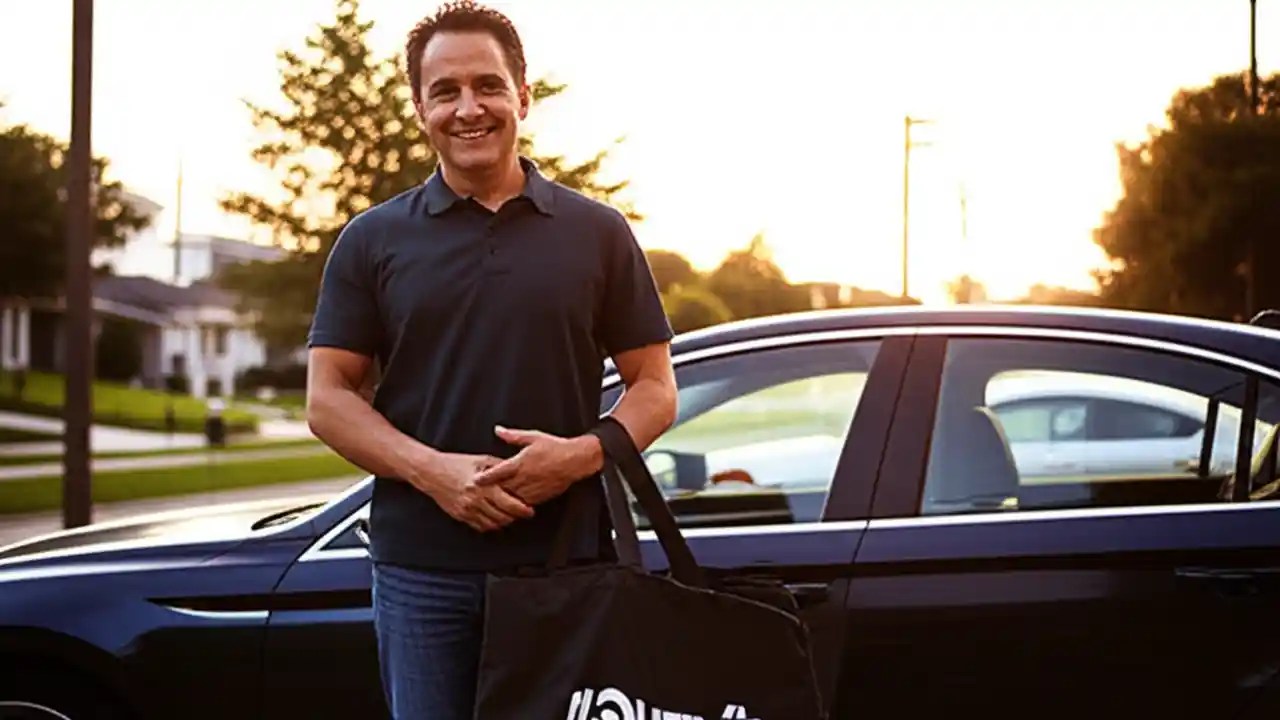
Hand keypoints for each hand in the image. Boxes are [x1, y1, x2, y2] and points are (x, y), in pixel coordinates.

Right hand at [422, 452, 534, 531]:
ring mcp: (467, 510)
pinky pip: (480, 526)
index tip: (530, 510)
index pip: (508, 503)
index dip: (522, 509)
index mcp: (483, 486)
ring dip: (504, 522)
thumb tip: (518, 470)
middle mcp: (475, 500)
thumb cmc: (457, 463)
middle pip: (502, 517)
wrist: (431, 472)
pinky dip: (491, 526)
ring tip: (511, 516)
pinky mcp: (460, 516)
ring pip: (492, 524)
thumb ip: (500, 467)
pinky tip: (496, 519)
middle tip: (523, 514)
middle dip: (515, 517)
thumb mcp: (481, 460)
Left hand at [473, 426, 603, 505]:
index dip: (484, 477)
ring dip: (501, 500)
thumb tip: (498, 430)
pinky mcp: (539, 497)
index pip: (496, 472)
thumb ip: (513, 436)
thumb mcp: (533, 437)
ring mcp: (531, 489)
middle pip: (501, 488)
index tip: (474, 481)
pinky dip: (514, 506)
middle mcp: (524, 478)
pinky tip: (509, 506)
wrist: (576, 460)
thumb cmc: (555, 447)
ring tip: (490, 503)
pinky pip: (523, 504)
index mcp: (520, 462)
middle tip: (478, 494)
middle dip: (490, 491)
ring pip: (510, 499)